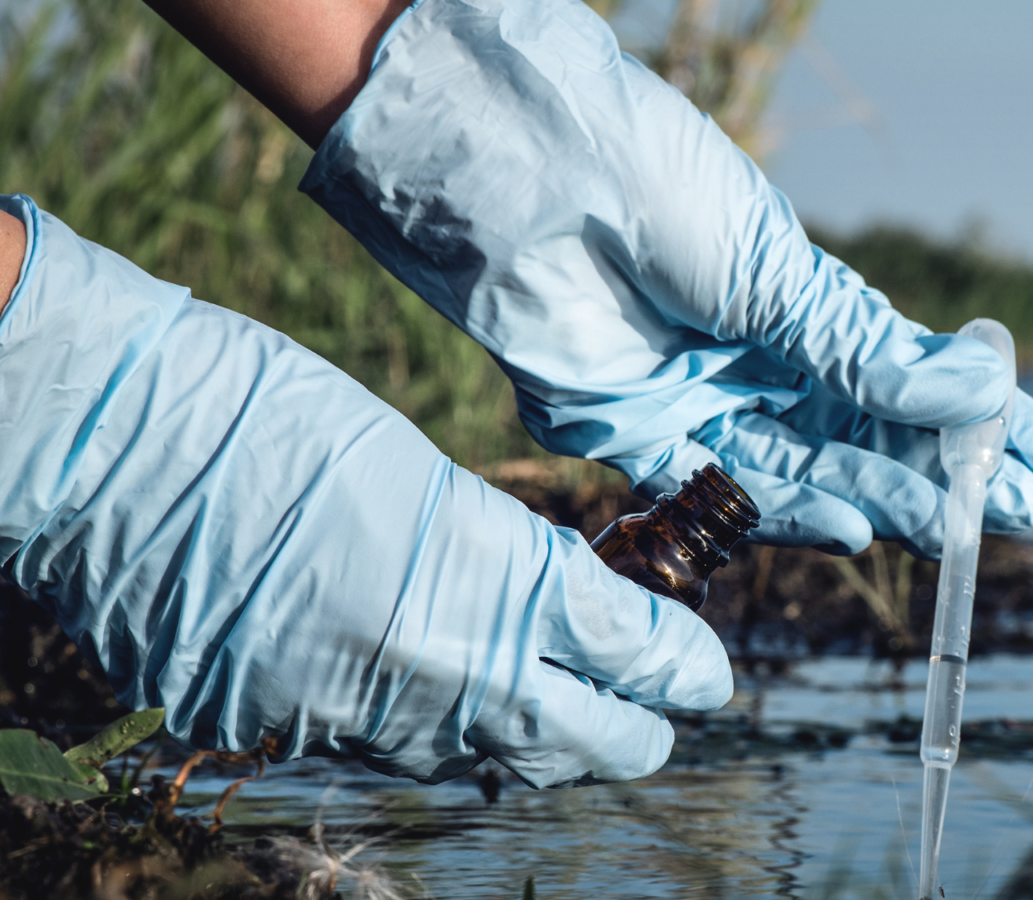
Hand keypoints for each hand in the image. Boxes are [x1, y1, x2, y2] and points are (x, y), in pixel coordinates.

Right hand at [0, 194, 730, 786]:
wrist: (112, 445)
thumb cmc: (271, 413)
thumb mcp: (422, 472)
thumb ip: (505, 558)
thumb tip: (565, 611)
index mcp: (491, 582)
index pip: (632, 653)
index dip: (684, 667)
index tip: (708, 672)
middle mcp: (437, 674)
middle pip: (586, 744)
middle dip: (637, 728)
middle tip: (657, 702)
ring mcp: (355, 718)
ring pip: (492, 763)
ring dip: (542, 739)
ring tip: (566, 707)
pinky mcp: (280, 733)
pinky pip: (392, 755)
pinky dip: (438, 732)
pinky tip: (444, 698)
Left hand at [300, 0, 1032, 556]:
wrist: (524, 175)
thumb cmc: (654, 186)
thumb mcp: (776, 270)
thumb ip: (865, 351)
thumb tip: (984, 390)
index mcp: (800, 303)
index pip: (911, 379)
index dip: (983, 424)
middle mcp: (758, 359)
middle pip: (869, 437)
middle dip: (948, 475)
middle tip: (1022, 511)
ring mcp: (703, 401)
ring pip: (812, 472)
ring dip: (886, 500)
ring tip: (957, 526)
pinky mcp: (639, 439)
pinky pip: (729, 492)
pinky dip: (795, 513)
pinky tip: (859, 528)